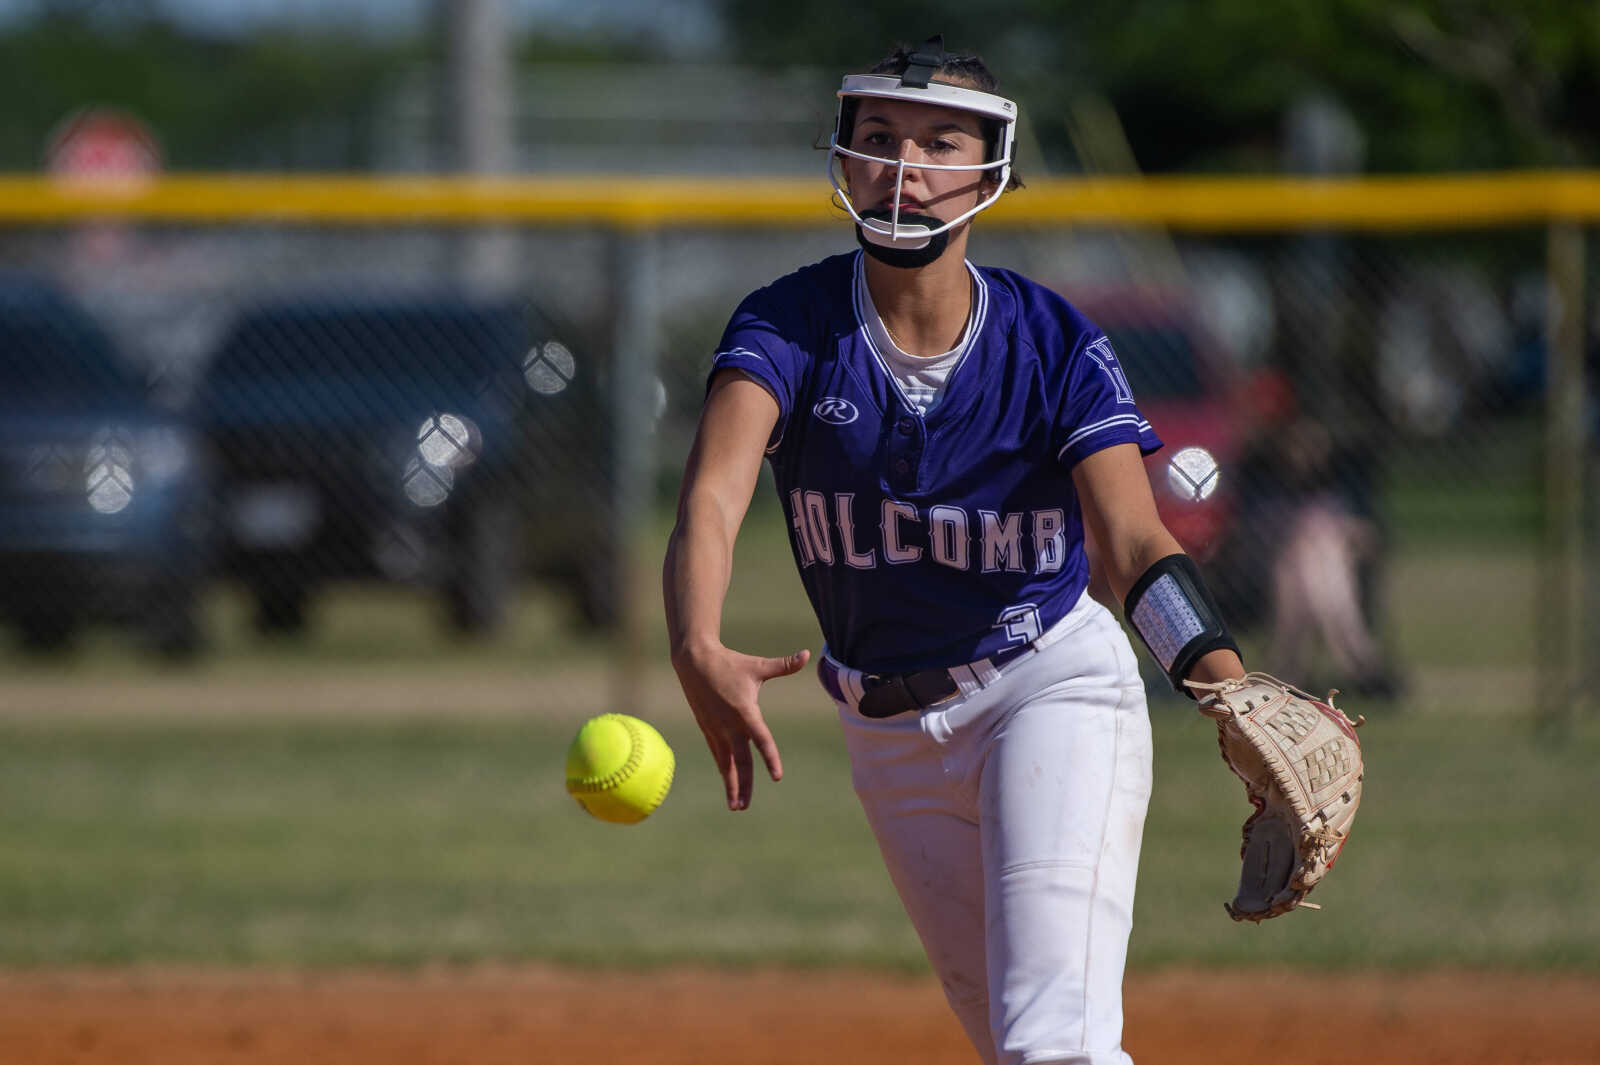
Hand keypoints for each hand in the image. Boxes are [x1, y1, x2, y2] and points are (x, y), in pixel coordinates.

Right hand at [670, 641, 810, 810]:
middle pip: (740, 760)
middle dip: (744, 784)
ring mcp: (716, 729)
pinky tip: (729, 785)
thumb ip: (784, 665)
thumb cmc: (730, 662)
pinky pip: (717, 754)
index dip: (770, 758)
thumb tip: (806, 654)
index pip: (761, 739)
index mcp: (745, 711)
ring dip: (731, 784)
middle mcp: (730, 724)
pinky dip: (724, 770)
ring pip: (725, 762)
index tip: (777, 776)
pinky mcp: (707, 729)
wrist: (694, 661)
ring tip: (736, 806)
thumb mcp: (758, 666)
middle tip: (746, 807)